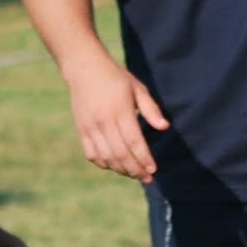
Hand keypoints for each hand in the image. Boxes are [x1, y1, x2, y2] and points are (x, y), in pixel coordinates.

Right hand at [62, 54, 169, 182]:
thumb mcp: (137, 88)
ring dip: (121, 170)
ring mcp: (90, 127)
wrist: (84, 69)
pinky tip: (115, 166)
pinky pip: (92, 154)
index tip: (154, 169)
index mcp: (120, 110)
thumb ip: (151, 109)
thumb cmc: (116, 78)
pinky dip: (104, 164)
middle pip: (121, 154)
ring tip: (134, 174)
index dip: (144, 158)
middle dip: (135, 169)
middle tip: (147, 178)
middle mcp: (104, 121)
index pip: (134, 141)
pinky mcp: (82, 130)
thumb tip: (165, 127)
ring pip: (106, 157)